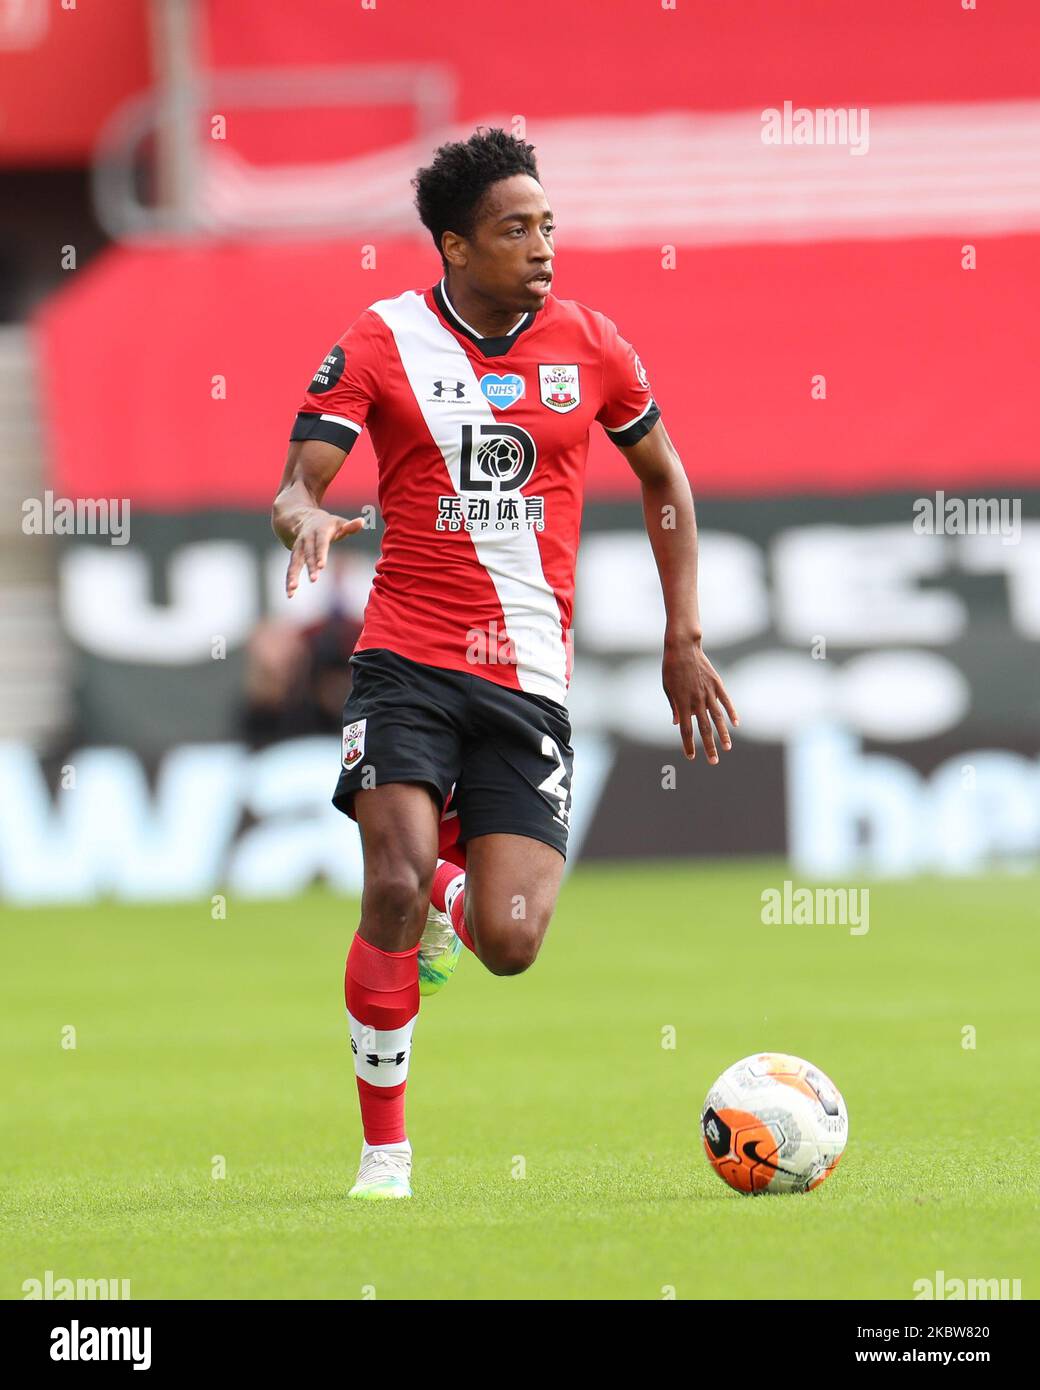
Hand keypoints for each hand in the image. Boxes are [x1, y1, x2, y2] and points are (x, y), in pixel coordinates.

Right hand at [285, 510, 365, 595]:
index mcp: (319, 531)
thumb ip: (350, 526)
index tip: (321, 566)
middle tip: (313, 579)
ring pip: (295, 562)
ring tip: (293, 589)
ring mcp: (299, 547)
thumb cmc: (327, 524)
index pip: (321, 543)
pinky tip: (290, 594)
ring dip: (293, 575)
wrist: (303, 518)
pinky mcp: (294, 556)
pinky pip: (291, 568)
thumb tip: (362, 522)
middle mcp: (306, 539)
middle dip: (310, 567)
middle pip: (308, 553)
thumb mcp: (339, 523)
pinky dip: (289, 580)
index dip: (321, 553)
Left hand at [663, 637, 738, 763]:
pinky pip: (726, 701)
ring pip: (718, 718)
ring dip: (723, 735)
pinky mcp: (717, 684)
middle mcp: (696, 700)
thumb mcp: (667, 688)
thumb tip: (678, 723)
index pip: (686, 730)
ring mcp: (708, 692)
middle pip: (704, 728)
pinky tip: (736, 724)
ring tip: (727, 748)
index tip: (692, 757)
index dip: (689, 745)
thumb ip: (674, 706)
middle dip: (709, 747)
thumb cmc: (671, 668)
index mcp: (682, 703)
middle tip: (713, 762)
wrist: (683, 647)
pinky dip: (732, 713)